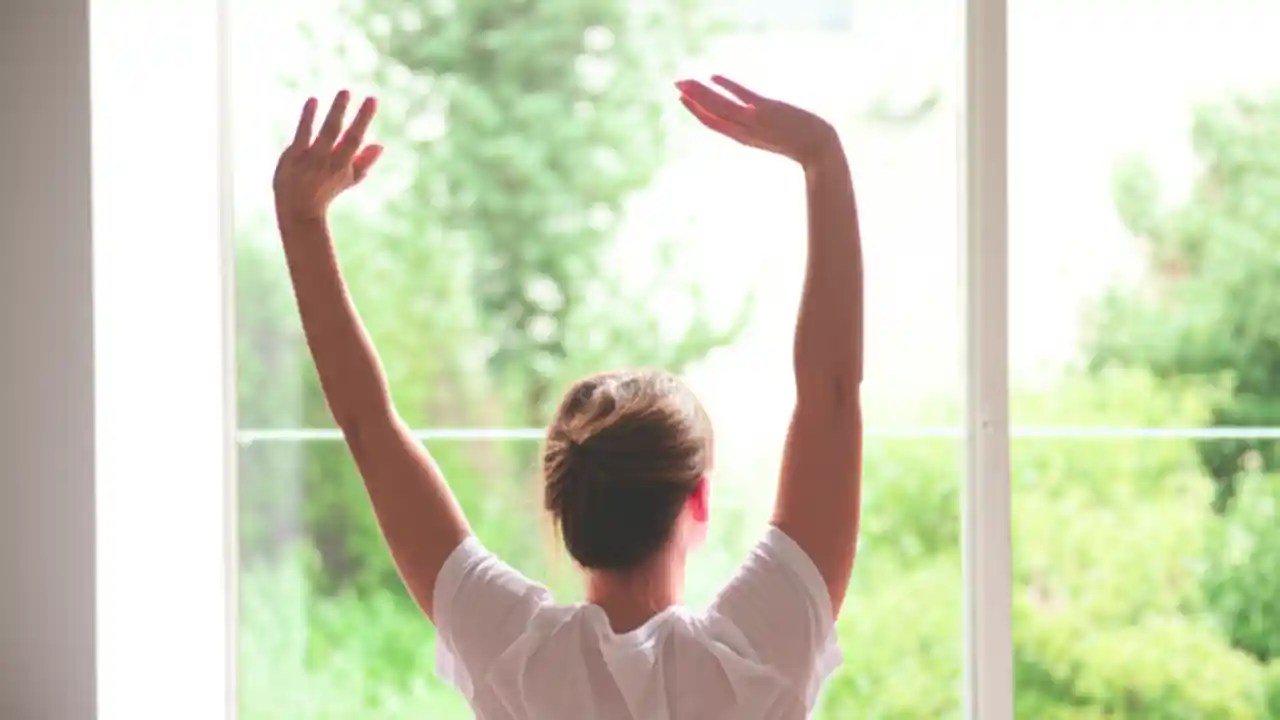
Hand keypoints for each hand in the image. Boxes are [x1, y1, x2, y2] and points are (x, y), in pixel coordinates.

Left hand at [273, 90, 382, 224]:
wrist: (298, 209)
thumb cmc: (325, 191)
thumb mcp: (348, 179)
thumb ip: (364, 162)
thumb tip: (380, 145)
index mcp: (344, 165)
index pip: (356, 139)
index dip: (365, 118)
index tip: (372, 99)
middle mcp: (330, 161)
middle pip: (346, 135)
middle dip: (356, 115)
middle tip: (365, 95)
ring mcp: (312, 158)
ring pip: (327, 131)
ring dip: (337, 111)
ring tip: (345, 92)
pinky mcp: (293, 156)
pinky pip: (303, 132)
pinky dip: (308, 116)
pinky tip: (314, 100)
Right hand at [676, 76, 840, 168]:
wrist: (818, 150)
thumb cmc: (800, 144)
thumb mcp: (774, 137)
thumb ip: (761, 128)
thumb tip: (755, 115)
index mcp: (744, 137)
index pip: (713, 123)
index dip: (696, 110)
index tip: (683, 98)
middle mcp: (744, 130)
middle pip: (711, 113)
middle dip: (692, 98)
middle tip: (676, 84)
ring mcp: (754, 120)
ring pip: (720, 106)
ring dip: (701, 93)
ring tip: (685, 81)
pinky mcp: (766, 110)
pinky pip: (741, 96)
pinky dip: (727, 86)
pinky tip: (713, 76)